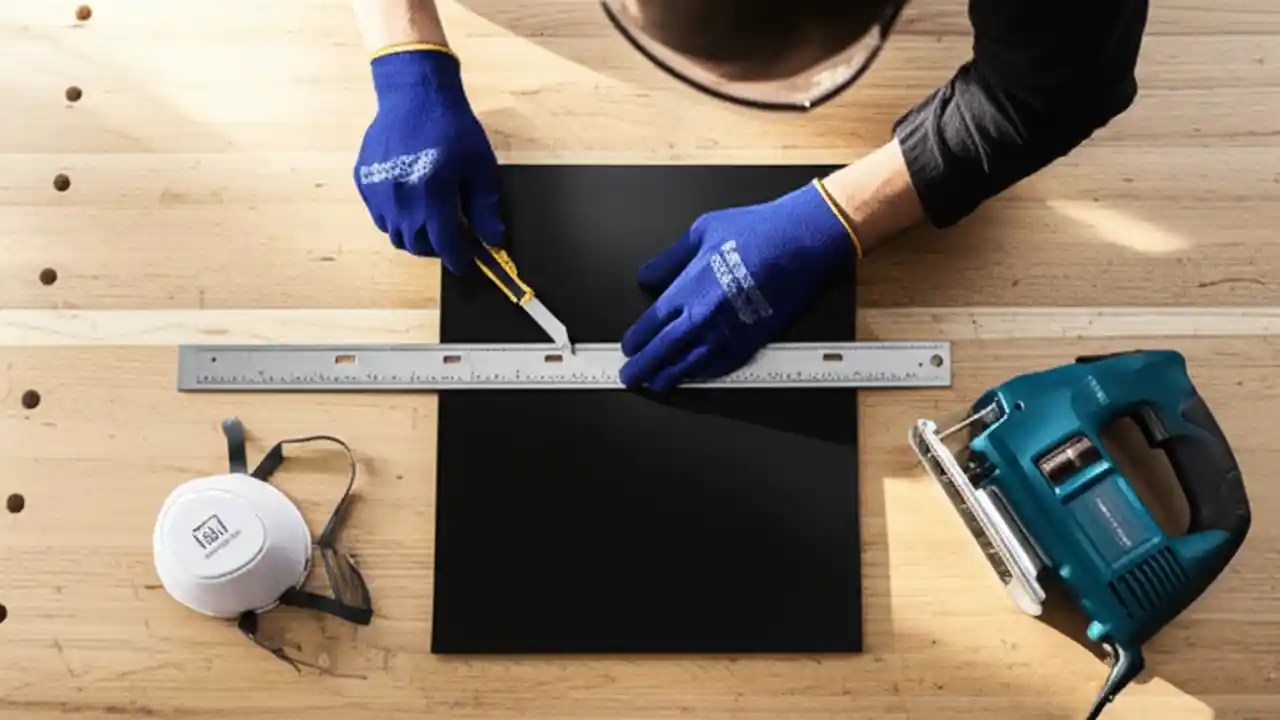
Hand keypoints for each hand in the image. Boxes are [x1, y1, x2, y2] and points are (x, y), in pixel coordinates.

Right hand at [354, 47, 503, 274]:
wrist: (414, 93)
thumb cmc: (451, 126)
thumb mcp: (480, 167)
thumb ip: (485, 208)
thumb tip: (493, 239)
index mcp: (431, 198)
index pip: (446, 247)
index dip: (460, 261)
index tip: (468, 266)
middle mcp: (400, 201)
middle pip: (417, 246)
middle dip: (437, 248)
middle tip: (452, 238)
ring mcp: (378, 192)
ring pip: (394, 234)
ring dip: (415, 235)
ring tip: (430, 220)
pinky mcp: (364, 180)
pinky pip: (379, 214)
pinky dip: (395, 217)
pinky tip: (410, 201)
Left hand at [619, 180, 860, 391]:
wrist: (799, 242)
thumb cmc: (755, 232)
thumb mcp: (700, 232)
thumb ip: (670, 260)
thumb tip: (648, 276)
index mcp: (687, 291)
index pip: (651, 326)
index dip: (636, 340)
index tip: (628, 347)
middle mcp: (703, 318)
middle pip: (663, 352)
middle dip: (643, 368)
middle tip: (630, 377)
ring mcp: (728, 333)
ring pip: (691, 365)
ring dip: (670, 376)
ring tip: (656, 384)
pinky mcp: (753, 340)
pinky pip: (722, 366)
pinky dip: (704, 373)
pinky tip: (695, 375)